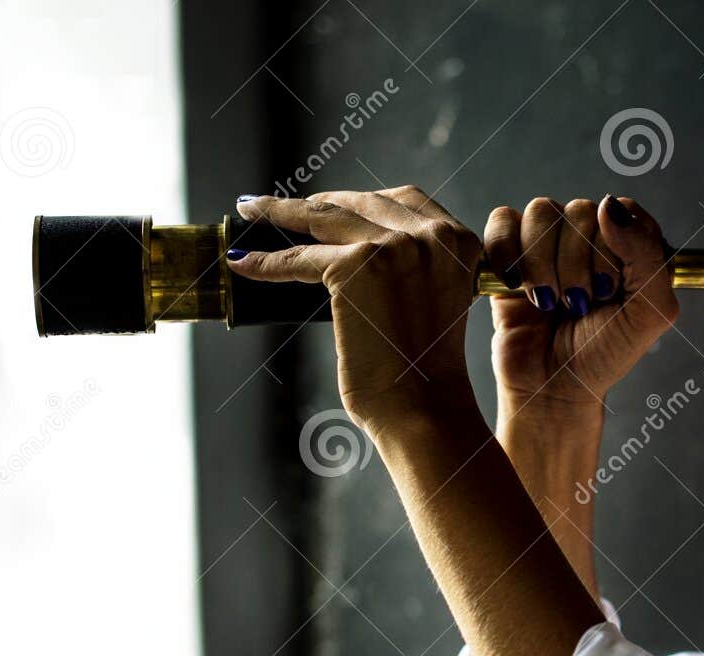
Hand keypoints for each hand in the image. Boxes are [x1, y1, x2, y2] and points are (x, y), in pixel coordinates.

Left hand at [229, 186, 483, 430]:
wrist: (424, 407)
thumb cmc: (427, 370)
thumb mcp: (436, 300)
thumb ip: (417, 266)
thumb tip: (362, 246)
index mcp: (459, 243)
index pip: (405, 201)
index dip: (363, 200)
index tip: (334, 201)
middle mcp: (432, 237)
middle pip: (363, 202)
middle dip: (320, 201)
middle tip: (283, 205)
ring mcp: (394, 248)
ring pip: (325, 218)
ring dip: (280, 213)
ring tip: (251, 211)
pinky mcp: (356, 268)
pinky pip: (299, 258)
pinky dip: (267, 261)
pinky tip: (245, 262)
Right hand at [483, 194, 678, 417]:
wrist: (552, 386)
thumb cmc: (603, 354)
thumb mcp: (648, 314)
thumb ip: (647, 256)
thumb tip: (608, 205)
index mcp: (628, 245)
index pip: (624, 210)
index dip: (614, 247)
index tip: (612, 289)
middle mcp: (589, 236)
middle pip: (581, 211)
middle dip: (579, 266)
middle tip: (580, 306)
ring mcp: (548, 241)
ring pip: (542, 212)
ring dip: (545, 266)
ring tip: (551, 303)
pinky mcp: (509, 251)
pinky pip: (504, 220)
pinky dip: (508, 252)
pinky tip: (518, 287)